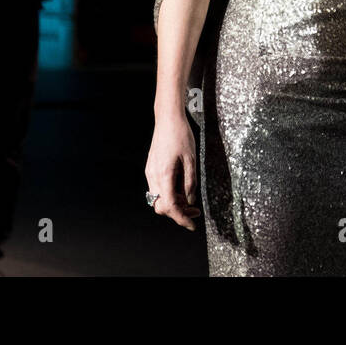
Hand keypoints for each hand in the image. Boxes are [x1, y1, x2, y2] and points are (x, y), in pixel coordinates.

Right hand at [144, 113, 201, 230]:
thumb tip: (190, 201)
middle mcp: (153, 176)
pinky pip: (158, 189)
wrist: (167, 119)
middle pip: (161, 207)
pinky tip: (182, 189)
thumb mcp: (191, 159)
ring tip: (190, 200)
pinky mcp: (151, 168)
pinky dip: (169, 194)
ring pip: (159, 198)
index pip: (170, 206)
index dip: (181, 218)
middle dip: (178, 212)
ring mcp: (150, 172)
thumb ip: (190, 182)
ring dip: (174, 203)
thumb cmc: (181, 135)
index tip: (192, 225)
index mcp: (164, 175)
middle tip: (195, 211)